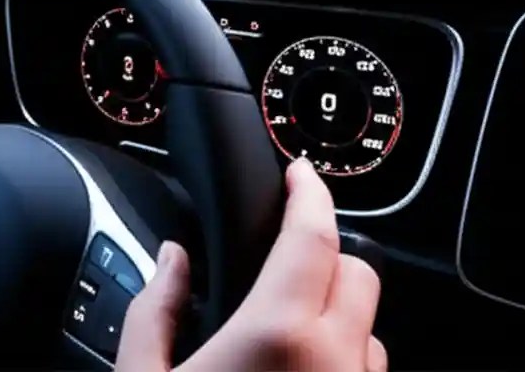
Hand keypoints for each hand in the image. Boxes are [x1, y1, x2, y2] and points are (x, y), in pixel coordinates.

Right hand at [116, 157, 385, 371]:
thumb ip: (154, 312)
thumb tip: (171, 262)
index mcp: (276, 337)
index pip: (314, 236)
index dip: (310, 193)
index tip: (300, 173)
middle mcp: (334, 362)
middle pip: (355, 273)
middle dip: (321, 255)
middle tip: (277, 265)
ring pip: (370, 326)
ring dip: (336, 315)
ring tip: (282, 334)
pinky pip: (369, 369)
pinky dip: (343, 358)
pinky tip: (298, 371)